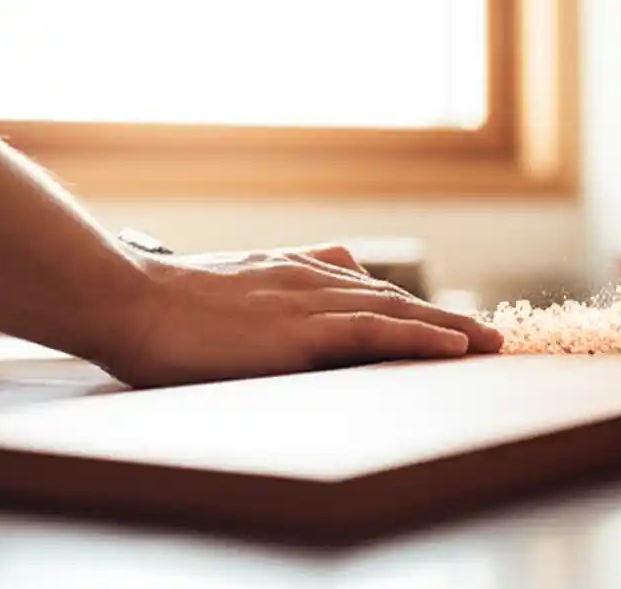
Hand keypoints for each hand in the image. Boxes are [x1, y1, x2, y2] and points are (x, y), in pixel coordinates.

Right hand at [102, 243, 503, 387]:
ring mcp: (307, 301)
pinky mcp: (301, 329)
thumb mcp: (219, 289)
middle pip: (391, 297)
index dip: (406, 306)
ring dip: (449, 328)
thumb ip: (261, 289)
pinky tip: (455, 348)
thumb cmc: (160, 303)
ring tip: (490, 344)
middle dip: (442, 317)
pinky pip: (376, 331)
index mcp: (287, 272)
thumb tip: (290, 287)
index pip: (363, 288)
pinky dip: (420, 337)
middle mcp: (308, 279)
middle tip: (486, 335)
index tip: (441, 320)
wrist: (131, 300)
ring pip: (395, 311)